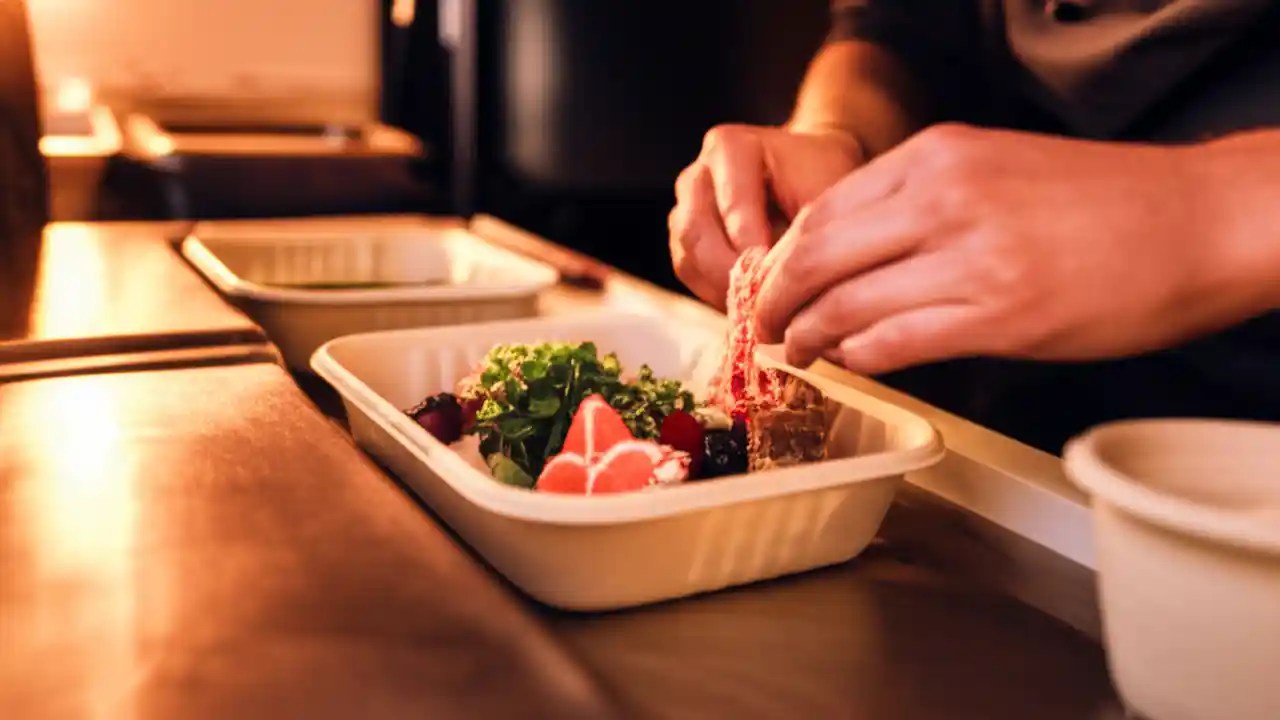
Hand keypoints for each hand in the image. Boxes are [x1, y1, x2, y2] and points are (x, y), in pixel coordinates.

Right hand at [668, 124, 862, 308]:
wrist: (810, 174)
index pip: (732, 206)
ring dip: (721, 288)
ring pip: (687, 258)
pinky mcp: (684, 239)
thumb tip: (781, 281)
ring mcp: (684, 207)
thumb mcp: (828, 192)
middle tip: (766, 304)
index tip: (782, 280)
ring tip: (761, 306)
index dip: (755, 249)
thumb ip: (803, 229)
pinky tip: (749, 302)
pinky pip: (688, 273)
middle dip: (730, 274)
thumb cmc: (822, 177)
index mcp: (729, 148)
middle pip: (695, 233)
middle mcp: (698, 174)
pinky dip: (715, 293)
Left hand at [755, 123, 1265, 373]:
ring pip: (847, 303)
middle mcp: (945, 199)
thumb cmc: (1103, 201)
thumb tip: (855, 254)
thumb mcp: (997, 167)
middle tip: (764, 326)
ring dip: (810, 336)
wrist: (1197, 221)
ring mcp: (971, 258)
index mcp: (939, 156)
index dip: (784, 256)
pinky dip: (861, 356)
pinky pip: (897, 341)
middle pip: (818, 256)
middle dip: (778, 300)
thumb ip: (924, 200)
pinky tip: (853, 361)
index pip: (824, 209)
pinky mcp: (1000, 317)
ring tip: (798, 352)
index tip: (771, 282)